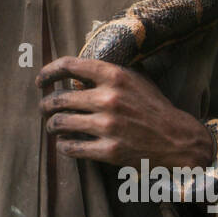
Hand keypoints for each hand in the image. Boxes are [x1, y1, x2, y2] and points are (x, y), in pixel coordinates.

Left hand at [36, 57, 212, 167]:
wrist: (177, 139)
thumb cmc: (153, 106)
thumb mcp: (135, 78)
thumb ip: (108, 71)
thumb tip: (79, 65)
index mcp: (114, 75)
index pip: (69, 65)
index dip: (48, 72)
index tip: (40, 80)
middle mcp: (109, 98)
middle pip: (59, 99)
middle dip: (46, 105)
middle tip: (44, 108)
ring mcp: (108, 126)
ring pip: (61, 123)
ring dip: (52, 125)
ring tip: (53, 126)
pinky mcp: (110, 151)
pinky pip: (72, 148)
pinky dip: (63, 146)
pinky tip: (64, 143)